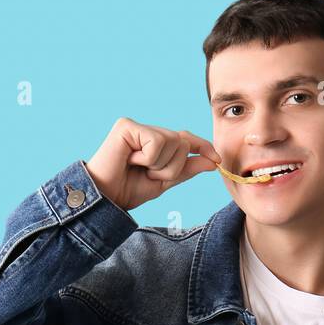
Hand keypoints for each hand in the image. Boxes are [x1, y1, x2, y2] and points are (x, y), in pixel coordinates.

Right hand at [86, 117, 220, 211]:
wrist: (106, 199)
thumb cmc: (128, 190)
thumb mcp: (164, 182)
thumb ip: (186, 169)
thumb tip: (213, 161)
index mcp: (155, 142)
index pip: (185, 139)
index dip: (203, 147)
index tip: (217, 159)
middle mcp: (147, 131)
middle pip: (183, 142)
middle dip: (172, 167)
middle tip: (149, 174)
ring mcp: (137, 127)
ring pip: (173, 142)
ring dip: (160, 165)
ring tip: (139, 168)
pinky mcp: (127, 126)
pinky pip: (157, 142)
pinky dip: (149, 159)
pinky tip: (130, 161)